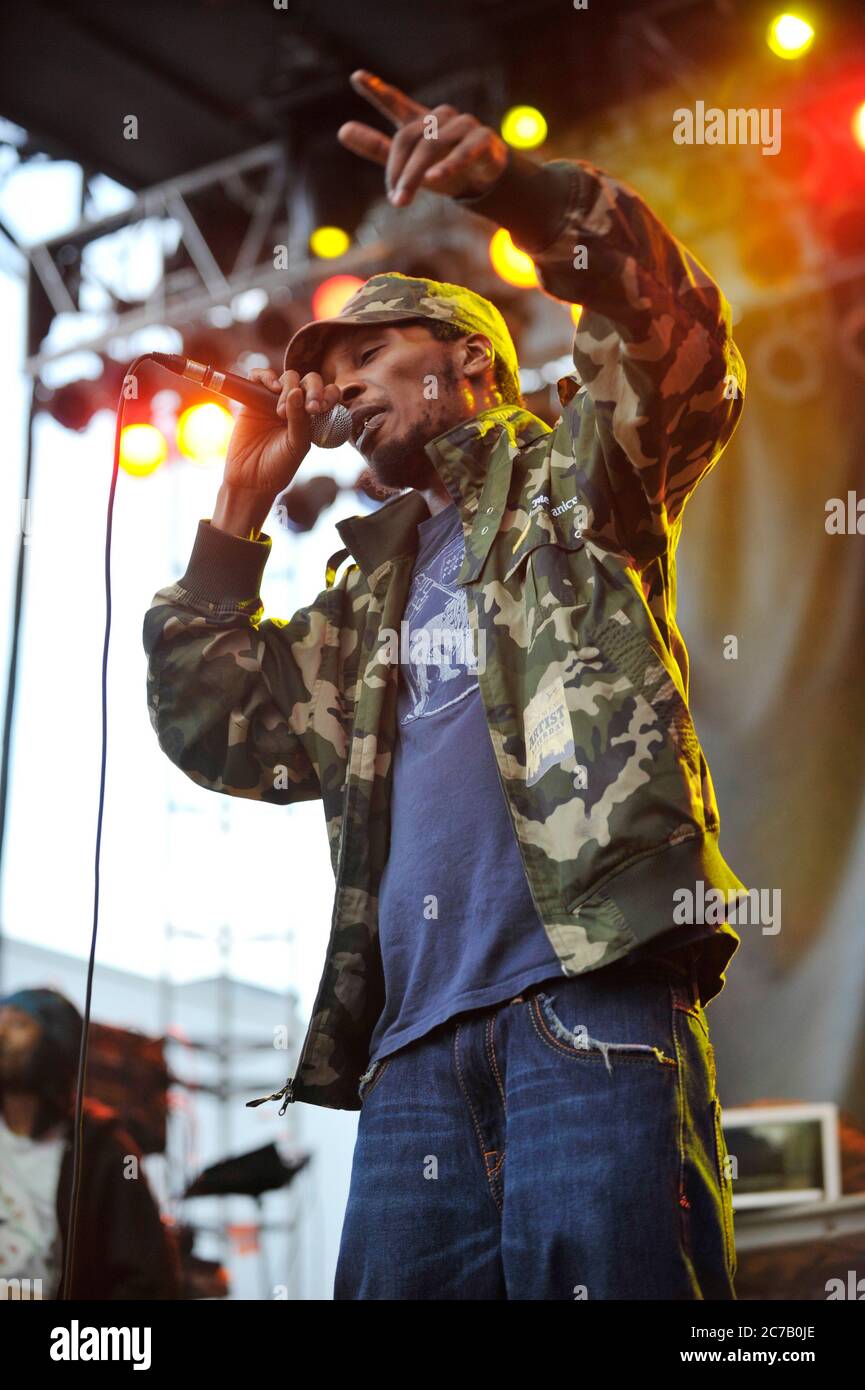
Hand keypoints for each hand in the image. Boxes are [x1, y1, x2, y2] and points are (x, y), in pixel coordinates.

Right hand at [223, 367, 341, 497]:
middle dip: (313, 389)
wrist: (251, 479)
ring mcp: (274, 400)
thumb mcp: (296, 445)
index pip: (328, 394)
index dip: (328, 395)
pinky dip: (266, 375)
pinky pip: (259, 376)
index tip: (320, 409)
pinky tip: (272, 387)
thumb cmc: (278, 466)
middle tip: (309, 408)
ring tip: (281, 412)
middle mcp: (296, 406)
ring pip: (288, 377)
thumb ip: (299, 420)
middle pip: (309, 381)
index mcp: (313, 417)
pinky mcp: (253, 398)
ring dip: (290, 387)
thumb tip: (297, 391)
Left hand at [337, 69, 508, 207]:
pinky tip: (433, 179)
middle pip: (409, 138)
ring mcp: (463, 126)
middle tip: (392, 199)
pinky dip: (449, 166)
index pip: (396, 103)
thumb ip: (377, 148)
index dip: (377, 90)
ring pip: (432, 145)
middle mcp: (440, 118)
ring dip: (416, 174)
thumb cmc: (443, 167)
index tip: (357, 77)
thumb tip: (342, 130)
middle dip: (398, 170)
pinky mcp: (483, 140)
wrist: (486, 178)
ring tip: (404, 200)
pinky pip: (464, 151)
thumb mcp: (408, 162)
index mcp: (420, 122)